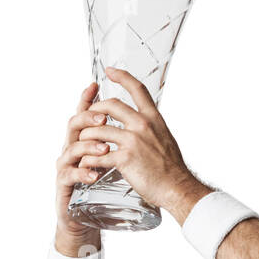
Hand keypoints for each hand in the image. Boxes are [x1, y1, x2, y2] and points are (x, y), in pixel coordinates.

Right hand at [54, 82, 106, 252]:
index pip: (84, 114)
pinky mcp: (64, 184)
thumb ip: (118, 141)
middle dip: (89, 118)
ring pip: (72, 148)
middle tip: (104, 118)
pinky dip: (82, 173)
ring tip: (105, 148)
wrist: (82, 218)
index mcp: (84, 140)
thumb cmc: (99, 187)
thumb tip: (138, 122)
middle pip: (74, 124)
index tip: (95, 84)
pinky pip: (69, 174)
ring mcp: (66, 165)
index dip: (87, 98)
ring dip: (89, 146)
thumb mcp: (112, 160)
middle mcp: (72, 148)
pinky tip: (94, 174)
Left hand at [75, 68, 201, 214]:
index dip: (122, 76)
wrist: (177, 187)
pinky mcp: (125, 158)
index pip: (138, 89)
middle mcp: (143, 125)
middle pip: (111, 105)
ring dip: (85, 136)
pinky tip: (86, 163)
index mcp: (153, 118)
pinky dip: (88, 159)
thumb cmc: (172, 168)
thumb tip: (144, 124)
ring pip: (98, 130)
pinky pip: (98, 154)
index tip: (110, 70)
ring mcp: (133, 141)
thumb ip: (151, 128)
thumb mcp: (165, 138)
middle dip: (93, 109)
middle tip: (85, 116)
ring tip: (81, 144)